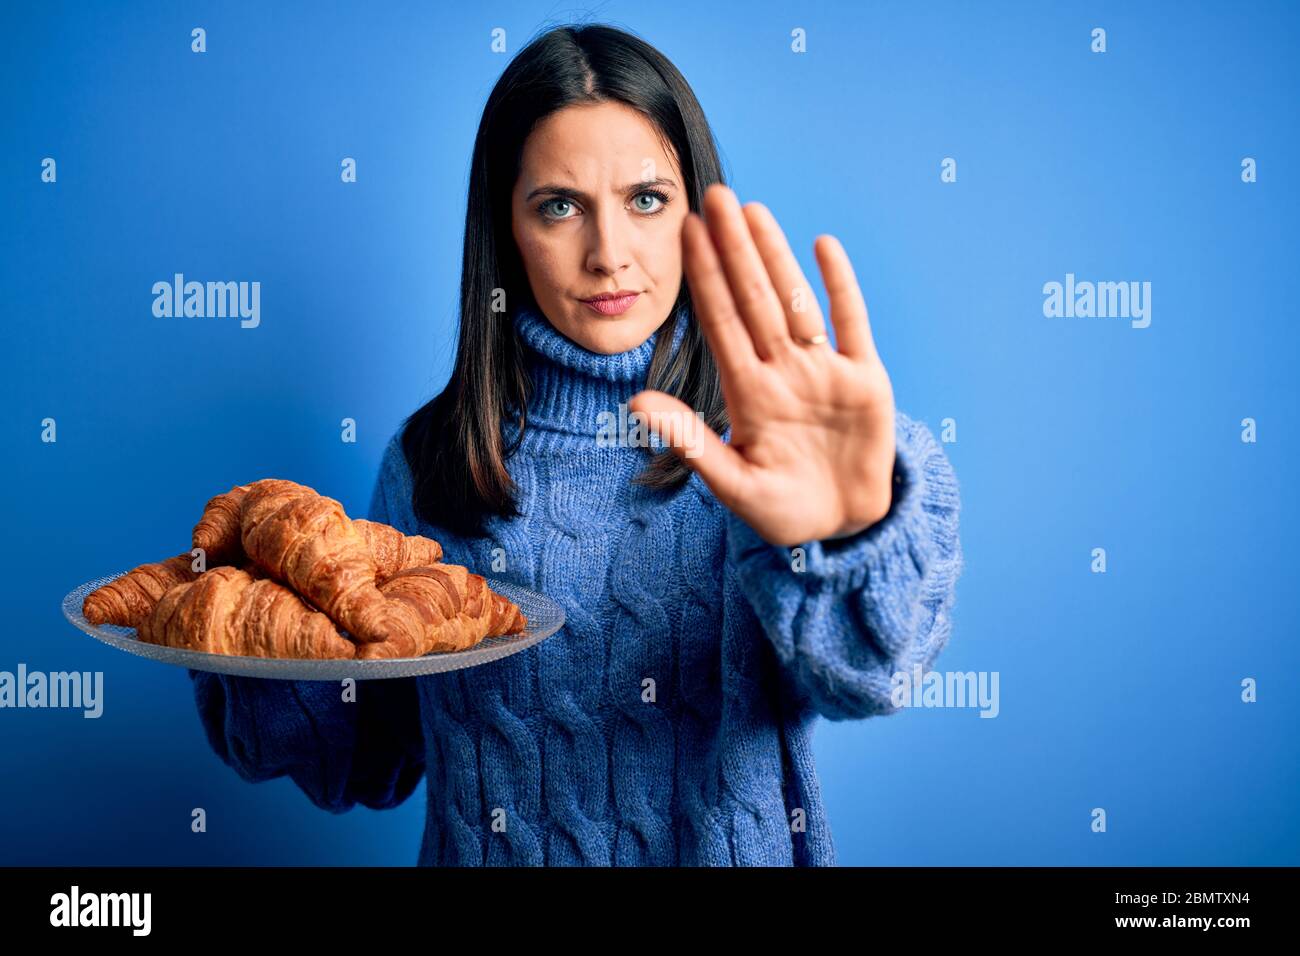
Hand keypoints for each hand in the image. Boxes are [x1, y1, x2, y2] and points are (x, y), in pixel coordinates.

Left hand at [628, 184, 896, 547]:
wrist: (844, 527)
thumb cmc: (784, 510)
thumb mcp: (735, 484)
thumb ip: (691, 443)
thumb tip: (636, 405)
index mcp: (748, 394)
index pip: (720, 322)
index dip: (703, 276)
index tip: (685, 232)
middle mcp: (782, 372)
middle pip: (754, 298)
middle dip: (733, 248)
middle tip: (713, 195)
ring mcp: (824, 372)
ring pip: (796, 301)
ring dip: (776, 257)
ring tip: (752, 211)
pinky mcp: (866, 381)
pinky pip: (852, 324)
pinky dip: (840, 286)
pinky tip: (822, 246)